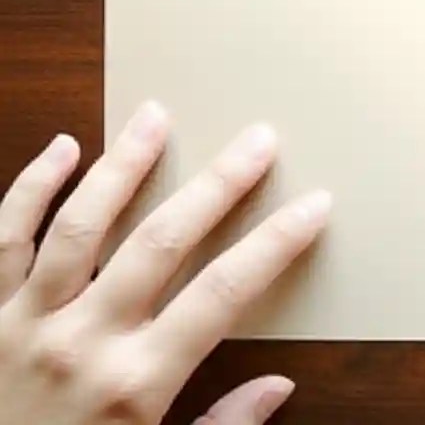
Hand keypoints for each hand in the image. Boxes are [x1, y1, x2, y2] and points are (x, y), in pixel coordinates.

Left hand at [0, 102, 330, 424]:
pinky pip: (4, 240)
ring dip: (123, 166)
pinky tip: (60, 150)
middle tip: (258, 139)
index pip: (225, 292)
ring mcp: (25, 324)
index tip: (313, 205)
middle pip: (162, 241)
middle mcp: (83, 342)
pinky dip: (29, 189)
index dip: (276, 243)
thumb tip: (278, 388)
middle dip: (219, 184)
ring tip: (157, 117)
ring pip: (80, 225)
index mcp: (137, 384)